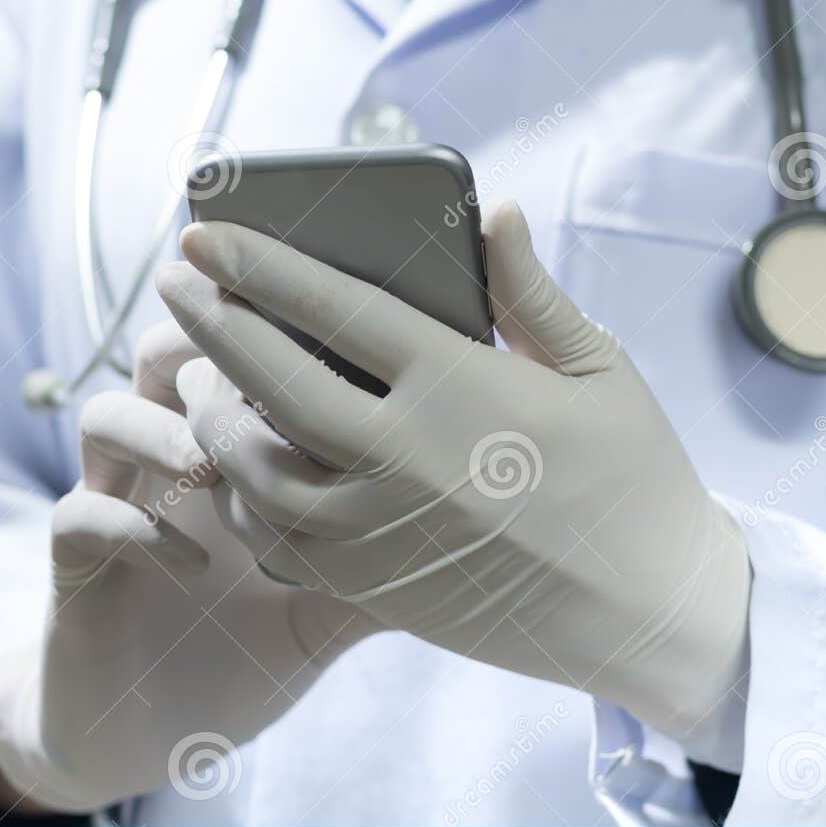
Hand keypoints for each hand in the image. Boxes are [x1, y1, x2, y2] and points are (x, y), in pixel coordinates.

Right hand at [0, 320, 376, 814]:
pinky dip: (138, 527)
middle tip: (258, 388)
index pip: (231, 352)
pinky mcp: (73, 563)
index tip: (330, 342)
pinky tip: (193, 567)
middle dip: (203, 352)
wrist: (143, 738)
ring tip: (220, 474)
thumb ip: (378, 571)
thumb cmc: (233, 661)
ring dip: (166, 434)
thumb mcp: (318, 613)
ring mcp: (110, 504)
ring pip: (105, 414)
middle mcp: (157, 466)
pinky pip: (84, 513)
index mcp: (218, 456)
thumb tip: (475, 543)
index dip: (267, 330)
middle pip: (155, 354)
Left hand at [155, 201, 750, 762]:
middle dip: (210, 322)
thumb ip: (530, 292)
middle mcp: (407, 458)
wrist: (652, 614)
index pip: (337, 310)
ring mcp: (379, 530)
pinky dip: (239, 494)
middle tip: (173, 279)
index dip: (262, 267)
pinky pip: (271, 537)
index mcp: (462, 389)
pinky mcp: (368, 586)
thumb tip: (495, 212)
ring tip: (195, 372)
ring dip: (211, 412)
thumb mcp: (597, 370)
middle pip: (273, 380)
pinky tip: (233, 458)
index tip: (207, 234)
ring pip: (254, 467)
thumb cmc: (632, 477)